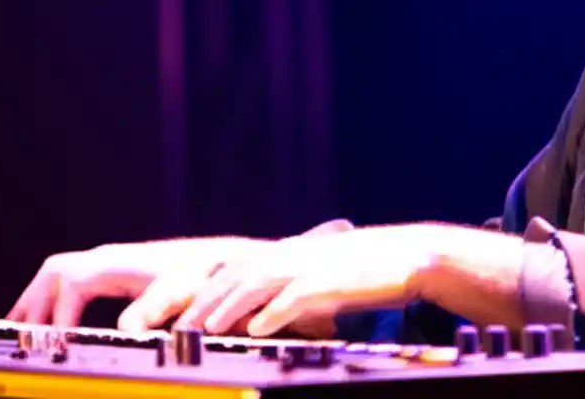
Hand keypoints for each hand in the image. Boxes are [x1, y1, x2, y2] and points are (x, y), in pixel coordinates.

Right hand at [5, 237, 263, 328]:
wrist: (213, 258)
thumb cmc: (197, 276)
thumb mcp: (178, 294)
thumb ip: (152, 311)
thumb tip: (126, 331)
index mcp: (116, 264)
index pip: (73, 285)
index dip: (60, 315)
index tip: (56, 343)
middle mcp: (105, 258)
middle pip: (54, 275)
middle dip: (35, 307)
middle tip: (26, 342)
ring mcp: (104, 262)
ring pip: (55, 275)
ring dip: (34, 300)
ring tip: (17, 331)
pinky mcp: (108, 271)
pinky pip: (65, 280)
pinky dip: (47, 298)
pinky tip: (43, 320)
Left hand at [177, 224, 448, 336]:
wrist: (410, 256)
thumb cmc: (368, 270)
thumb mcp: (321, 277)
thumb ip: (291, 292)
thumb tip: (262, 317)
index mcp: (286, 255)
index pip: (234, 271)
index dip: (204, 291)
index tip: (178, 311)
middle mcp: (290, 256)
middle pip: (235, 277)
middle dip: (202, 301)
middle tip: (174, 324)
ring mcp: (308, 267)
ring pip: (256, 284)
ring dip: (227, 307)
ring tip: (204, 328)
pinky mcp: (329, 282)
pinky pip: (294, 298)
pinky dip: (272, 313)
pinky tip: (256, 329)